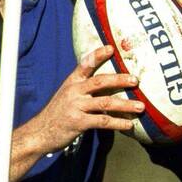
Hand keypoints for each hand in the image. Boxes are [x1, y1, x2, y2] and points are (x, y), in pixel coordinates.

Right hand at [26, 45, 144, 153]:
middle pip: (100, 81)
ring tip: (141, 106)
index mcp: (71, 82)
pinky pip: (103, 121)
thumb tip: (107, 87)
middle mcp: (74, 91)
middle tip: (136, 80)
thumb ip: (83, 89)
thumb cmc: (57, 114)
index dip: (98, 55)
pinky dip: (118, 123)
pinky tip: (129, 124)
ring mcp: (76, 107)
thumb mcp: (66, 96)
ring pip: (105, 102)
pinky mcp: (78, 123)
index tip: (111, 48)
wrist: (39, 133)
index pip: (85, 64)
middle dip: (120, 79)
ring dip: (125, 104)